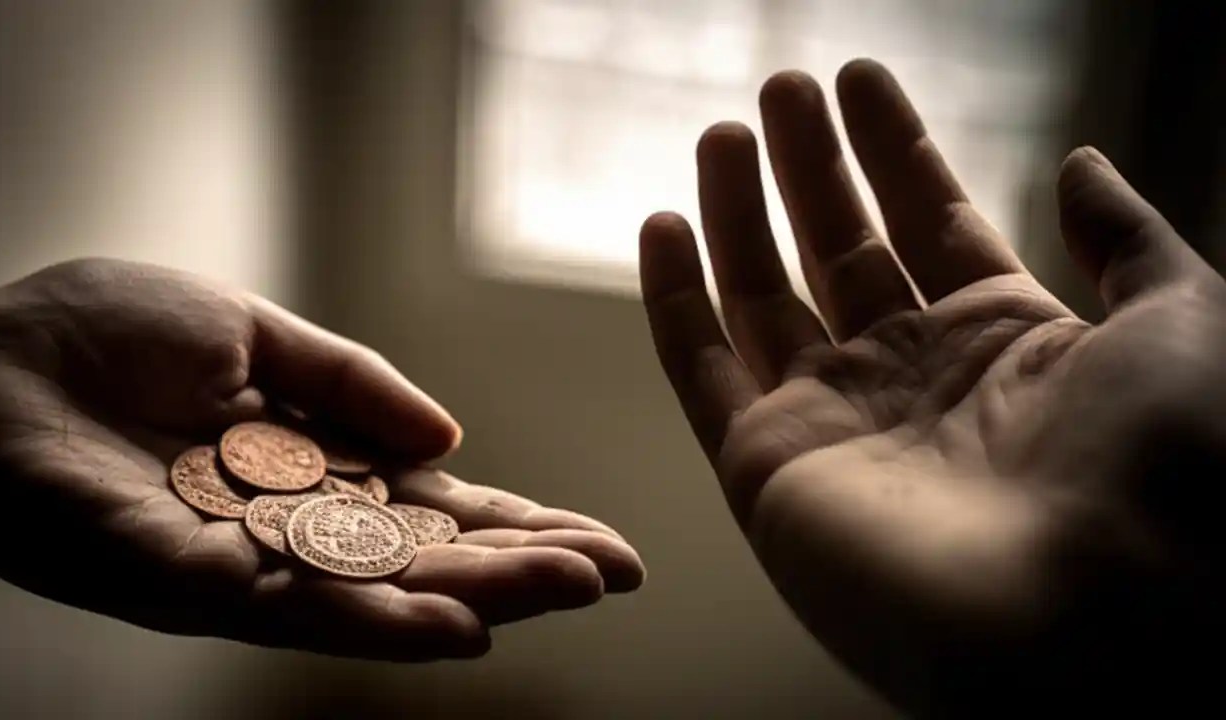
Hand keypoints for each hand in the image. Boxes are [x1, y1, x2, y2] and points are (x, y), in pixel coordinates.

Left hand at [0, 258, 642, 660]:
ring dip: (475, 599)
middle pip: (422, 562)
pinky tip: (453, 629)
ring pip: (375, 597)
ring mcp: (237, 566)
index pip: (433, 513)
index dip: (517, 527)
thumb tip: (455, 441)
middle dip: (521, 570)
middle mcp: (287, 534)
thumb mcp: (253, 330)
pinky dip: (373, 624)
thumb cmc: (94, 334)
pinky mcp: (176, 580)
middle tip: (616, 575)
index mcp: (308, 475)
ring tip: (568, 595)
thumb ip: (353, 383)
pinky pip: (287, 610)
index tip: (601, 542)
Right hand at [640, 59, 1225, 714]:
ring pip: (764, 298)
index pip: (931, 219)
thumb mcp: (1184, 321)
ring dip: (738, 214)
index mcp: (1008, 341)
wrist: (1090, 616)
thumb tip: (1081, 162)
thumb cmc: (1158, 472)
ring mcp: (834, 421)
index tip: (858, 78)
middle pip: (842, 249)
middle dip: (810, 166)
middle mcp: (913, 376)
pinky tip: (662, 227)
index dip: (893, 146)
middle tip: (778, 88)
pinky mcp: (766, 465)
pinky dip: (674, 302)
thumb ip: (1125, 240)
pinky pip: (702, 371)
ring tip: (722, 133)